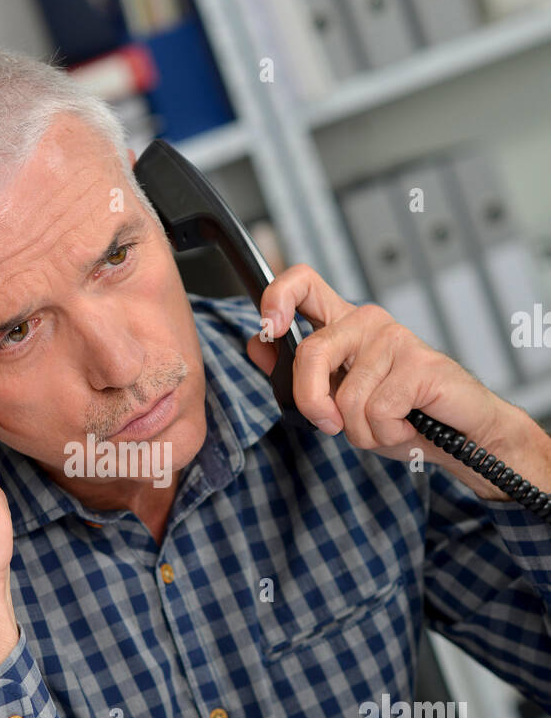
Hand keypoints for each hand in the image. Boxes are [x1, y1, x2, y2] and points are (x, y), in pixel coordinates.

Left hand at [245, 264, 550, 499]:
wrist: (459, 434)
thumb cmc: (401, 414)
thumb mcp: (338, 397)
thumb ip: (299, 371)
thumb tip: (258, 344)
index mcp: (344, 324)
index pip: (303, 283)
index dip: (276, 297)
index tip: (269, 328)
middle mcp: (368, 323)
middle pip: (311, 353)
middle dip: (312, 402)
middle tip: (331, 424)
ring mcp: (395, 339)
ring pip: (346, 399)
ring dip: (362, 431)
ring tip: (388, 423)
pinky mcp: (419, 364)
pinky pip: (378, 411)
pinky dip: (388, 433)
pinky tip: (408, 424)